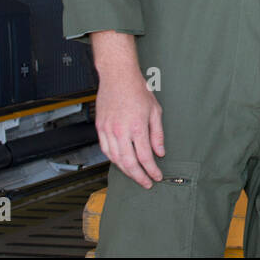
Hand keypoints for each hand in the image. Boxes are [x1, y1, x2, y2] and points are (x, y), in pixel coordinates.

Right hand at [91, 32, 164, 188]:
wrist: (118, 76)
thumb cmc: (138, 90)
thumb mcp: (155, 110)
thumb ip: (157, 134)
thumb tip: (160, 153)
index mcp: (137, 126)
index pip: (145, 156)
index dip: (152, 170)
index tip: (157, 177)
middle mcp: (121, 131)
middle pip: (129, 163)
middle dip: (139, 176)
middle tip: (147, 183)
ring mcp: (108, 130)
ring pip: (115, 159)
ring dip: (126, 171)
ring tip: (136, 175)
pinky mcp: (100, 128)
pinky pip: (106, 150)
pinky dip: (114, 160)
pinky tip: (121, 163)